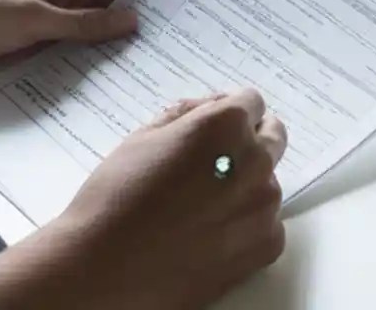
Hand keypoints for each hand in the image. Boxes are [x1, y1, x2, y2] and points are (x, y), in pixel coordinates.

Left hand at [0, 0, 145, 75]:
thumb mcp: (32, 18)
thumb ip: (85, 23)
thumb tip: (133, 22)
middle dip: (131, 2)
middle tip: (167, 25)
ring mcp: (46, 1)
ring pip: (92, 10)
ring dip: (112, 26)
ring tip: (149, 46)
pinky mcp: (37, 26)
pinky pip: (75, 31)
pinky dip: (92, 42)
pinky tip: (115, 59)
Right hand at [0, 89, 288, 309]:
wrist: (103, 272)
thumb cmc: (115, 199)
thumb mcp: (144, 137)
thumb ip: (188, 112)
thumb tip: (213, 106)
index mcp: (227, 126)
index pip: (252, 102)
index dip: (230, 113)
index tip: (213, 130)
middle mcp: (257, 161)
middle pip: (272, 138)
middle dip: (247, 143)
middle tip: (210, 166)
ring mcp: (266, 205)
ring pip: (268, 182)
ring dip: (246, 186)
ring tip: (200, 207)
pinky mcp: (268, 244)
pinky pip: (268, 222)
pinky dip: (247, 225)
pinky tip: (210, 234)